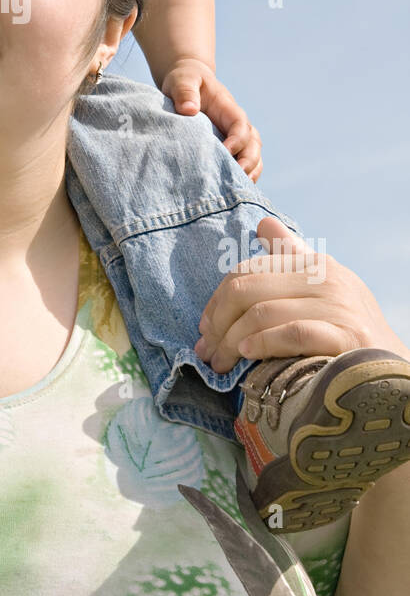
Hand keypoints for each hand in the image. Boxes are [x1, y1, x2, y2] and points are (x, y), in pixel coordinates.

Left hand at [161, 58, 261, 181]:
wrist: (187, 83)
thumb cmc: (185, 80)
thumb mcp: (182, 80)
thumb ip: (185, 91)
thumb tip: (189, 110)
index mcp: (229, 109)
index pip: (240, 127)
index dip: (237, 141)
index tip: (224, 152)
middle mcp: (237, 125)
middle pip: (254, 145)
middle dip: (249, 162)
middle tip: (236, 177)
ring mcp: (235, 138)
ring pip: (253, 157)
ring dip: (250, 173)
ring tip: (237, 190)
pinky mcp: (229, 148)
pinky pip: (242, 164)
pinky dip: (242, 177)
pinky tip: (231, 192)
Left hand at [194, 216, 409, 373]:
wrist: (392, 371)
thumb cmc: (349, 330)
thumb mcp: (323, 287)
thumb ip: (291, 257)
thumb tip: (263, 224)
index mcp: (313, 264)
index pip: (247, 270)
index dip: (217, 300)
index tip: (205, 328)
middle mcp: (325, 278)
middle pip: (246, 289)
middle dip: (217, 323)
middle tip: (206, 352)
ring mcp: (337, 306)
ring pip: (261, 313)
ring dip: (230, 342)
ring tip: (220, 363)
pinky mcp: (346, 337)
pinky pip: (291, 333)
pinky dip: (262, 343)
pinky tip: (247, 354)